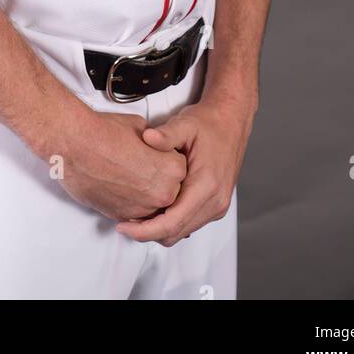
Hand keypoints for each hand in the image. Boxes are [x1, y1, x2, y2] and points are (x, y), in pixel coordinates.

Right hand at [54, 107, 187, 221]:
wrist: (75, 144)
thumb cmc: (106, 131)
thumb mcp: (140, 126)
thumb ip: (155, 142)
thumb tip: (153, 145)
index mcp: (172, 169)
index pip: (179, 167)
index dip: (165, 158)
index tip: (154, 153)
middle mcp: (161, 194)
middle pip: (169, 189)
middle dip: (158, 178)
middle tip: (140, 164)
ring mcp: (141, 208)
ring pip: (152, 204)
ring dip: (144, 192)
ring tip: (127, 174)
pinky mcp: (121, 216)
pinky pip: (134, 212)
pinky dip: (129, 201)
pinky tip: (117, 184)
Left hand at [114, 91, 254, 245]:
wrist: (231, 121)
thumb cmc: (208, 123)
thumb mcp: (185, 124)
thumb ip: (166, 134)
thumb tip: (147, 137)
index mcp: (207, 185)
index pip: (172, 223)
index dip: (145, 230)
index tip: (123, 227)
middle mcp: (215, 201)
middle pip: (175, 233)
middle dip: (147, 232)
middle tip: (123, 221)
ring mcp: (217, 206)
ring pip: (182, 231)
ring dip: (159, 228)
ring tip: (136, 213)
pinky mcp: (216, 205)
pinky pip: (189, 223)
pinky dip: (171, 221)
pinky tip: (155, 206)